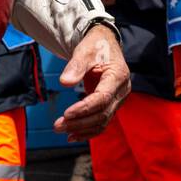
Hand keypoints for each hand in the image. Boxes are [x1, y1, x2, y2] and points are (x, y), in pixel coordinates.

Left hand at [56, 24, 129, 138]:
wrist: (105, 45)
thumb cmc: (95, 46)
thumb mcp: (85, 51)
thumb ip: (75, 66)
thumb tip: (64, 82)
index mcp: (118, 76)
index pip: (103, 98)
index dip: (85, 108)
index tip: (66, 114)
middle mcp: (122, 91)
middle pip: (103, 114)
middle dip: (80, 123)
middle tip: (58, 126)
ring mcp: (118, 99)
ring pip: (103, 121)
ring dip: (82, 129)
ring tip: (61, 130)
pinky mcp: (111, 104)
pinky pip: (102, 121)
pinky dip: (88, 130)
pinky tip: (72, 136)